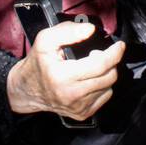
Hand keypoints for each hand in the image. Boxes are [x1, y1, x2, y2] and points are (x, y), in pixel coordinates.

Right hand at [5, 20, 124, 120]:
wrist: (26, 90)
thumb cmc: (38, 63)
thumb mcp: (46, 40)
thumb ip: (68, 31)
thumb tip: (90, 30)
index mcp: (63, 76)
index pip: (101, 64)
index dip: (114, 53)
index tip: (119, 45)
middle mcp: (72, 95)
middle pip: (109, 76)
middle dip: (109, 62)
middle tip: (97, 54)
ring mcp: (78, 107)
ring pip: (109, 86)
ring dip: (105, 74)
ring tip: (91, 67)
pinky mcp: (82, 114)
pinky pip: (105, 97)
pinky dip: (102, 86)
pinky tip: (90, 80)